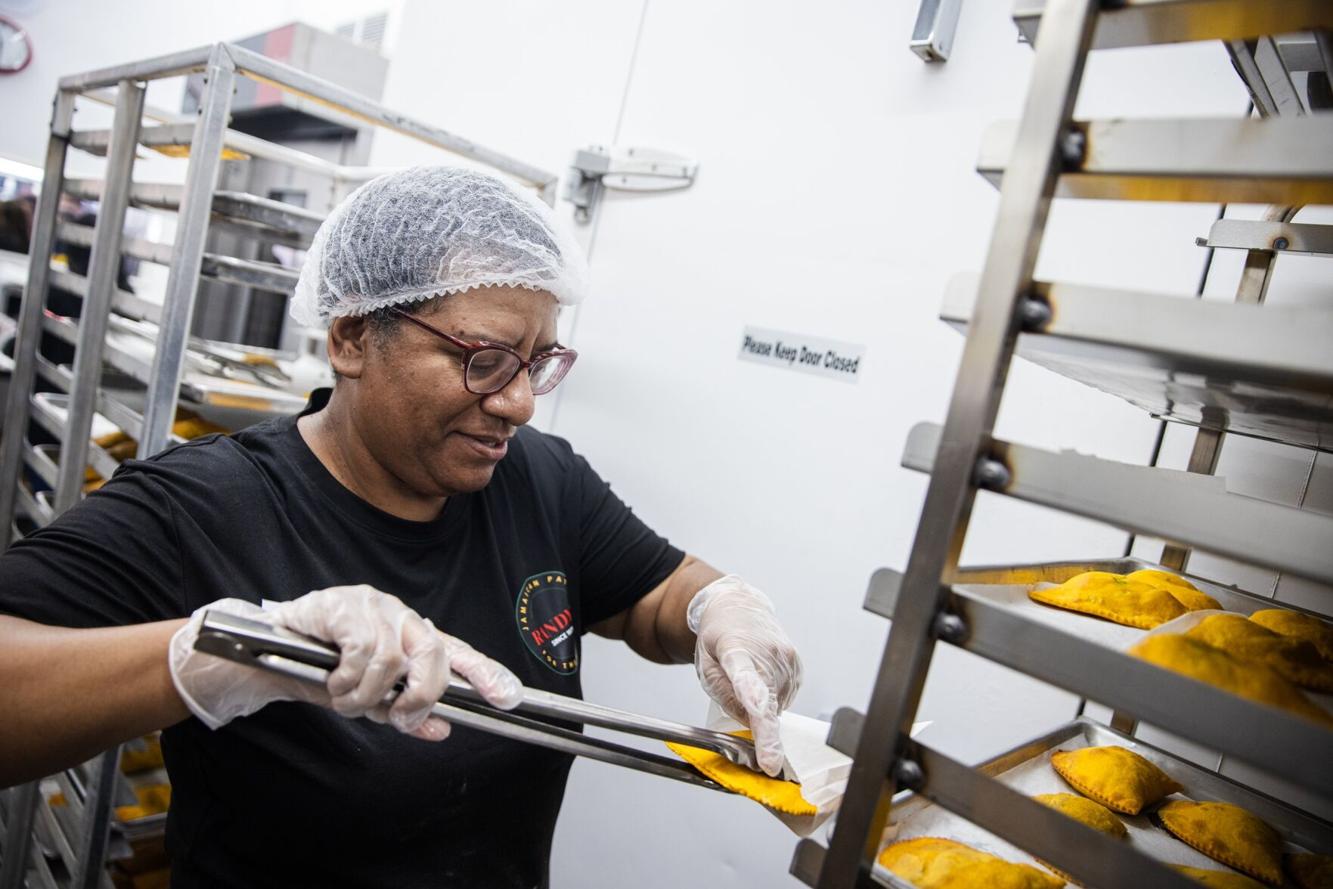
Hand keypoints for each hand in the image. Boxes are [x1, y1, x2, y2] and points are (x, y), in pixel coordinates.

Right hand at [169, 585, 522, 739]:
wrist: (265, 654)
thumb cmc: (321, 672)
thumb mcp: (368, 701)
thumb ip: (402, 712)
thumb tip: (439, 729)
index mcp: (412, 637)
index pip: (459, 651)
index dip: (486, 672)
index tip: (507, 698)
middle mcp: (400, 616)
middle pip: (434, 654)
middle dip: (419, 695)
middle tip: (394, 717)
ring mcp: (373, 606)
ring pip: (393, 658)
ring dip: (367, 694)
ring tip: (346, 699)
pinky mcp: (343, 604)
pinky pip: (362, 648)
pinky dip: (349, 677)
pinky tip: (332, 682)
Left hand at [688, 575, 802, 775]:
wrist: (740, 606)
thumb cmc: (717, 638)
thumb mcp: (706, 666)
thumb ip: (724, 694)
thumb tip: (749, 720)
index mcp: (736, 650)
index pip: (746, 678)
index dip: (754, 701)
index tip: (762, 723)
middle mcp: (767, 653)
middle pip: (769, 702)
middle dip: (766, 733)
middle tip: (768, 761)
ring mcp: (786, 658)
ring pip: (777, 703)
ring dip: (764, 706)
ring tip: (749, 681)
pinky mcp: (797, 665)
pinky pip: (786, 696)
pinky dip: (773, 698)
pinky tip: (763, 680)